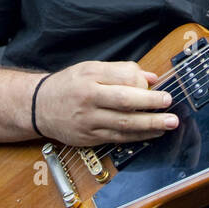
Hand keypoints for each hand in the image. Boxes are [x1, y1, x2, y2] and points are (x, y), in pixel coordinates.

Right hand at [35, 60, 177, 145]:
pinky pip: (117, 139)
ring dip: (149, 125)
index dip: (143, 84)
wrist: (38, 106)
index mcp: (90, 77)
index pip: (121, 78)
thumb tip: (150, 77)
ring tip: (168, 123)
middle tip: (169, 104)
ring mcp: (88, 121)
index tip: (160, 87)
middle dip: (150, 104)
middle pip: (124, 102)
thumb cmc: (68, 85)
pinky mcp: (89, 138)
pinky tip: (152, 133)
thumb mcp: (90, 68)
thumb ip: (121, 71)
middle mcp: (88, 99)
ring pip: (123, 125)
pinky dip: (137, 137)